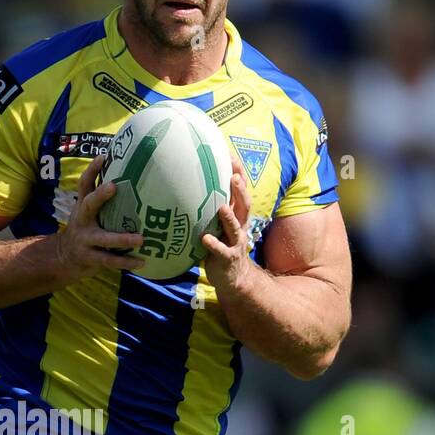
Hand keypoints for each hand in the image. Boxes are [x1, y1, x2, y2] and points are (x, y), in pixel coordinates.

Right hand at [55, 156, 145, 280]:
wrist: (63, 257)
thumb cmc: (84, 228)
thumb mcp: (85, 211)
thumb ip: (99, 196)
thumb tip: (123, 170)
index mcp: (82, 207)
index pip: (84, 184)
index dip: (91, 170)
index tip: (102, 156)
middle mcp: (81, 221)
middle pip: (88, 205)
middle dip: (99, 195)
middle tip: (114, 186)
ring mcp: (85, 240)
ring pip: (104, 239)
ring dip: (122, 239)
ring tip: (141, 239)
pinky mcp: (91, 258)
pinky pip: (110, 260)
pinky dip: (126, 262)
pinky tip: (142, 262)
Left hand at [199, 154, 253, 294]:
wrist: (233, 278)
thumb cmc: (222, 245)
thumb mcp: (219, 225)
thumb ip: (211, 208)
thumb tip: (191, 185)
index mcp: (237, 215)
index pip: (240, 191)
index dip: (238, 173)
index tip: (230, 156)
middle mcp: (239, 226)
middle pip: (244, 205)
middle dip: (240, 191)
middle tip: (233, 176)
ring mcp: (234, 242)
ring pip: (235, 227)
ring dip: (228, 217)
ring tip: (221, 206)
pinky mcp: (227, 258)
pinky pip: (220, 250)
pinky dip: (213, 244)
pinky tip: (204, 238)